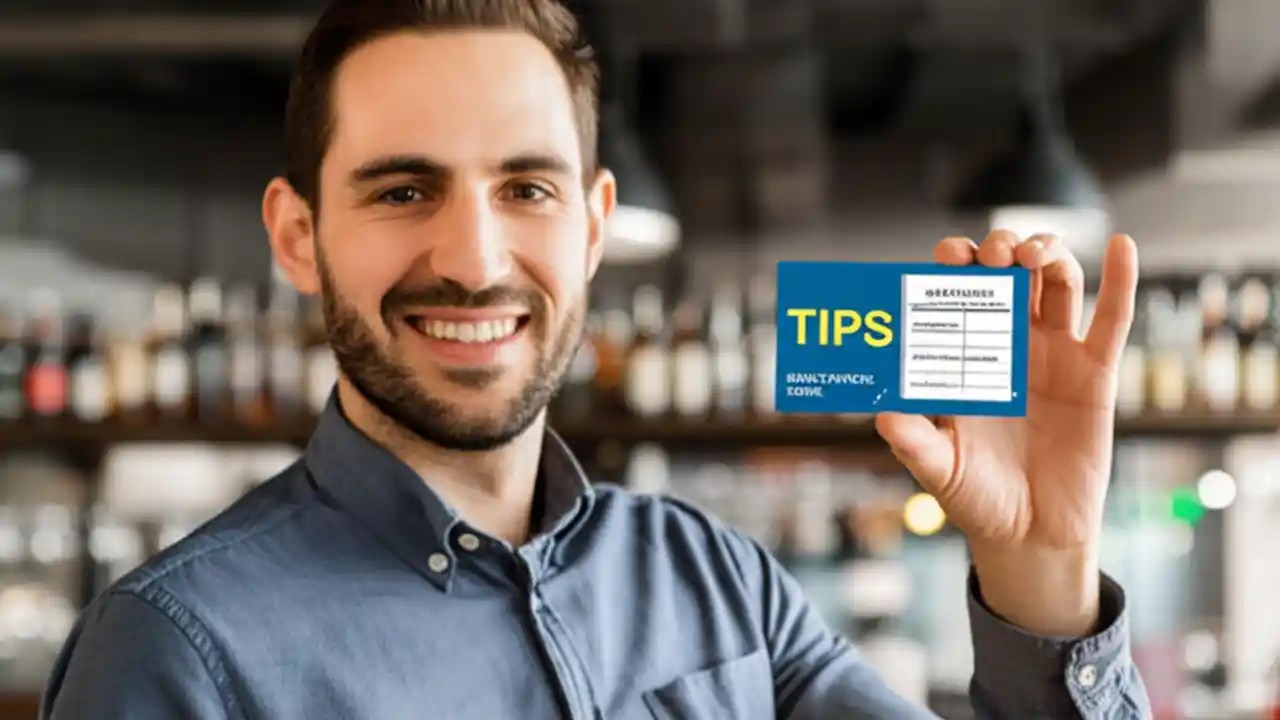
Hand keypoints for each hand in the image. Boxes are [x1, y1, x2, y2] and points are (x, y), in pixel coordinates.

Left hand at [875, 230, 1138, 636]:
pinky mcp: (1094, 374)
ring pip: (1057, 282)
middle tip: (993, 254)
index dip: (953, 265)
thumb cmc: (976, 497)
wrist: (1029, 534)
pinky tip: (1123, 246)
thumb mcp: (938, 468)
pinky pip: (1112, 320)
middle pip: (1008, 274)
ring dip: (1048, 253)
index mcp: (965, 356)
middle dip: (999, 250)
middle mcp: (1008, 346)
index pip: (957, 294)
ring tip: (1033, 254)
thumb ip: (912, 441)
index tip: (949, 257)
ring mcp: (1054, 355)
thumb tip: (881, 415)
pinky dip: (1121, 279)